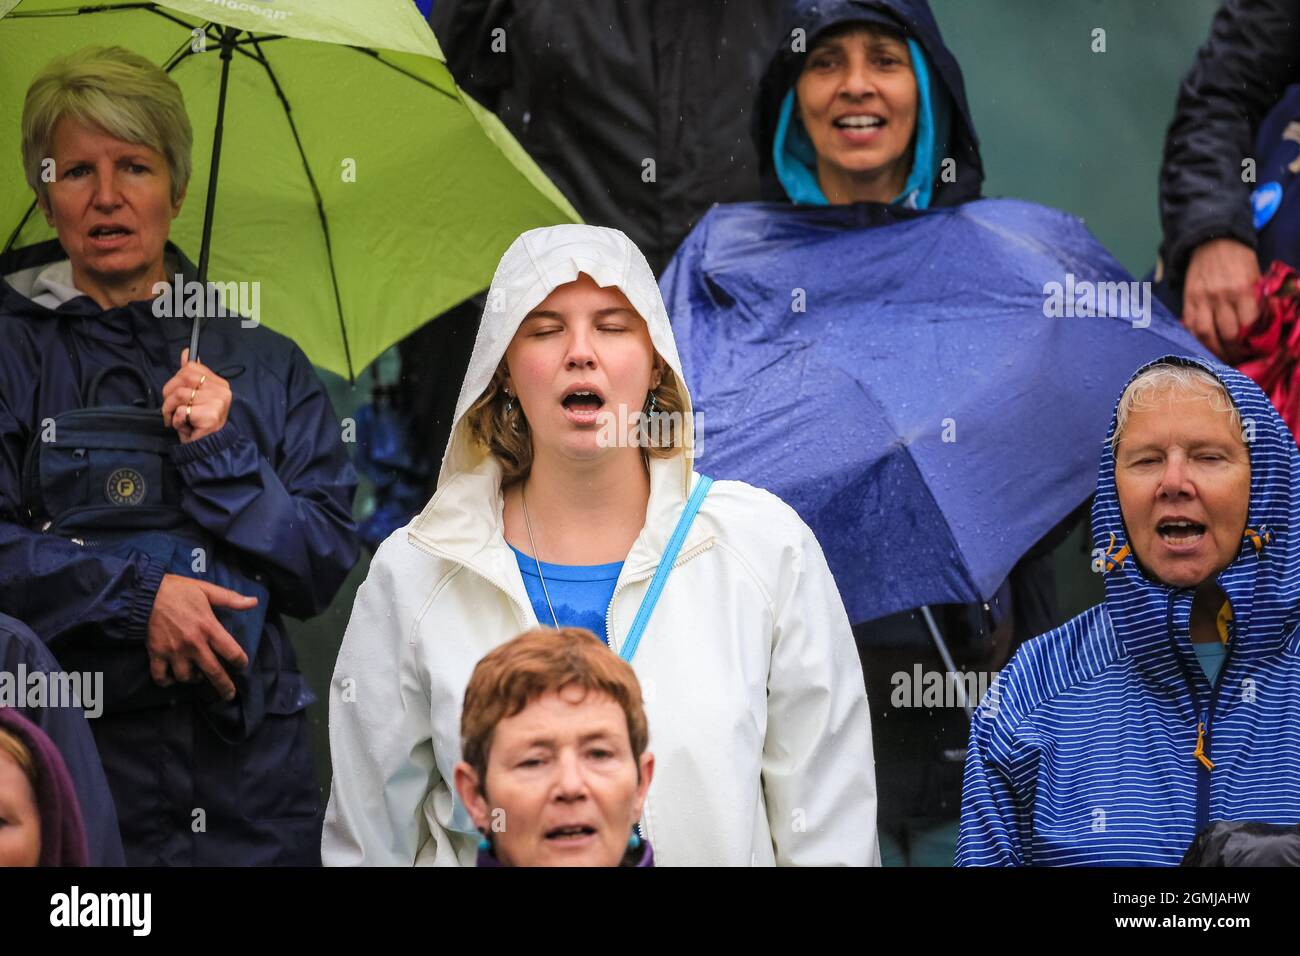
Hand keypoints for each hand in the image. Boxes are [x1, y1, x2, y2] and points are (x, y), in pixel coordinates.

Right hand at [146, 574, 254, 699]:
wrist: (145, 593)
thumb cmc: (178, 590)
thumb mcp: (207, 590)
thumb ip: (231, 598)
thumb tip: (254, 602)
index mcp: (209, 628)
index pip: (231, 652)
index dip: (240, 662)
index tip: (242, 665)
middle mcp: (193, 644)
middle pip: (213, 672)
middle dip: (224, 686)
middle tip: (230, 695)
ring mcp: (174, 651)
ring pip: (186, 677)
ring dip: (193, 680)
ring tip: (197, 676)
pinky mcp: (156, 654)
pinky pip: (161, 676)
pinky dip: (166, 681)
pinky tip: (172, 680)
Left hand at [161, 348, 231, 442]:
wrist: (208, 448)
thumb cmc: (199, 423)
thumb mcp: (195, 396)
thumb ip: (192, 375)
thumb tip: (186, 353)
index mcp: (219, 383)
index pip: (191, 368)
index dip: (176, 379)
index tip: (176, 394)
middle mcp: (222, 391)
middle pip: (183, 377)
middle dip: (169, 393)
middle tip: (170, 408)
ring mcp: (218, 402)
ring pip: (179, 394)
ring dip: (169, 409)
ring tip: (174, 419)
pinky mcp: (211, 415)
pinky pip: (182, 410)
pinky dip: (176, 420)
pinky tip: (184, 426)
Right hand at [1182, 238, 1260, 359]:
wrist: (1212, 241)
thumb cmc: (1238, 259)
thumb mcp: (1255, 276)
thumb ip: (1255, 300)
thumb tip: (1258, 328)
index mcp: (1242, 290)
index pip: (1248, 325)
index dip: (1251, 342)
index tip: (1253, 350)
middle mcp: (1221, 297)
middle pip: (1228, 334)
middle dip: (1234, 351)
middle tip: (1238, 358)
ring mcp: (1202, 300)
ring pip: (1206, 336)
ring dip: (1214, 351)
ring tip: (1220, 358)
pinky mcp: (1188, 301)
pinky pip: (1191, 327)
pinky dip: (1197, 340)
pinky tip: (1204, 346)